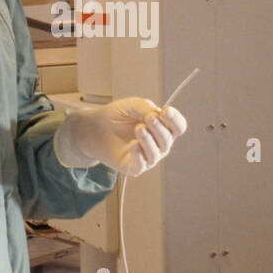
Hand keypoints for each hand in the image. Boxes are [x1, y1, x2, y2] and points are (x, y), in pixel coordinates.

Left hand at [53, 97, 187, 176]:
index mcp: (162, 128)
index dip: (175, 120)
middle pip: (168, 139)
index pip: (178, 127)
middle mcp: (158, 144)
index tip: (167, 111)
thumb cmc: (117, 116)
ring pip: (157, 153)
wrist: (95, 128)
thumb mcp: (132, 105)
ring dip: (149, 140)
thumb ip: (146, 107)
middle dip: (159, 128)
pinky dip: (139, 155)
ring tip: (138, 129)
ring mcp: (147, 157)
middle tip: (148, 118)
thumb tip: (158, 116)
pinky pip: (142, 165)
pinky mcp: (134, 167)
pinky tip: (134, 145)